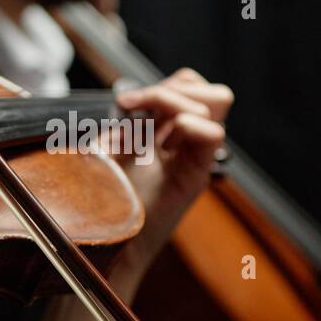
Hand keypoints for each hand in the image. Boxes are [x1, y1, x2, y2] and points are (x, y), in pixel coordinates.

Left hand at [106, 68, 231, 274]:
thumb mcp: (106, 144)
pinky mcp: (197, 174)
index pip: (188, 85)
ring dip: (177, 107)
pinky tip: (163, 146)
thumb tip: (128, 95)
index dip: (162, 85)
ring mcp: (195, 155)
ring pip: (218, 101)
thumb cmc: (103, 193)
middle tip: (141, 116)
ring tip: (153, 134)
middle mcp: (187, 140)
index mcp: (167, 129)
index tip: (125, 104)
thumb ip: (125, 119)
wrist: (105, 235)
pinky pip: (213, 133)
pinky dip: (186, 127)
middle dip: (174, 91)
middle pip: (209, 90)